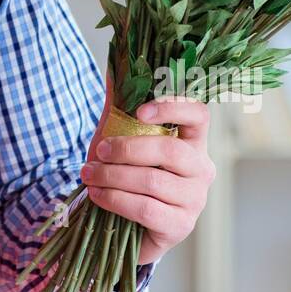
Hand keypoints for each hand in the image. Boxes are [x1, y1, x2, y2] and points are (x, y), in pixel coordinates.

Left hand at [79, 95, 215, 265]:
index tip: (139, 111)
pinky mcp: (180, 227)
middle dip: (127, 149)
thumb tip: (116, 64)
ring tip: (89, 174)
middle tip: (99, 151)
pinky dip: (116, 200)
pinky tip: (97, 195)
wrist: (123, 222)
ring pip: (153, 182)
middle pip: (171, 152)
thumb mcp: (121, 136)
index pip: (199, 115)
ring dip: (113, 177)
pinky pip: (146, 209)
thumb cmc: (127, 173)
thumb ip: (122, 102)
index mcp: (193, 142)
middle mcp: (202, 170)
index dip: (173, 108)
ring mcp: (194, 201)